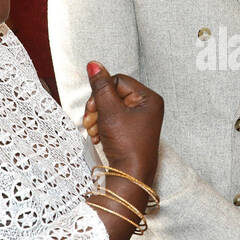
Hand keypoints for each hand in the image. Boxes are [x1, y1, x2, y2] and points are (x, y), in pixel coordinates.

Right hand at [83, 61, 162, 183]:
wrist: (130, 175)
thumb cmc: (126, 144)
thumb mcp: (109, 111)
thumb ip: (100, 86)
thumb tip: (94, 64)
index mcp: (149, 98)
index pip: (118, 81)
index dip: (101, 93)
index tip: (92, 109)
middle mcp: (148, 107)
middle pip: (114, 94)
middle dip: (98, 107)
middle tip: (90, 120)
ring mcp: (141, 119)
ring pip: (111, 108)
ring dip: (97, 118)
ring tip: (93, 131)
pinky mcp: (132, 131)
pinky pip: (113, 120)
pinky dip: (102, 126)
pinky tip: (97, 136)